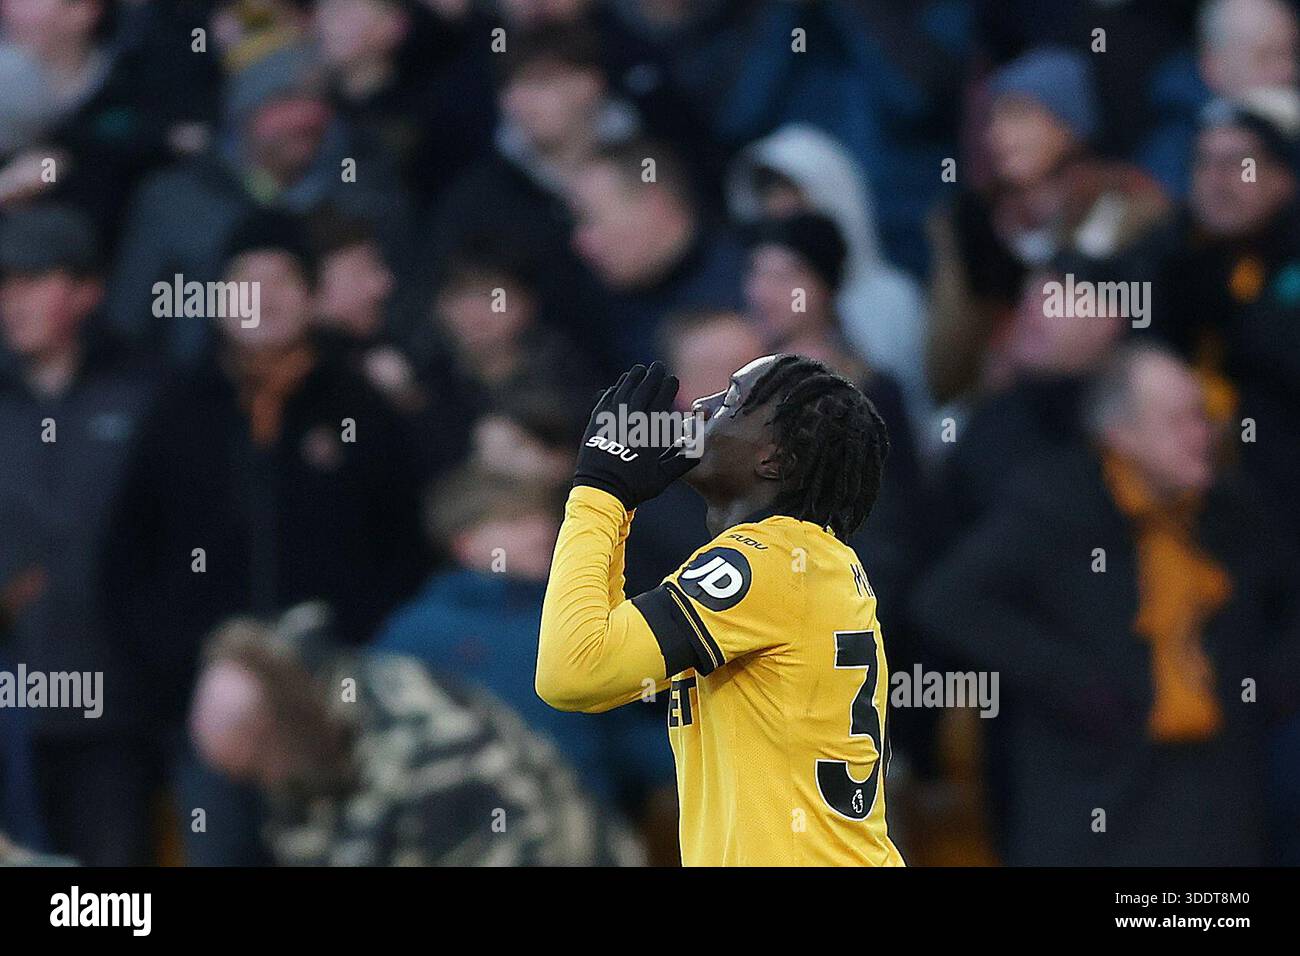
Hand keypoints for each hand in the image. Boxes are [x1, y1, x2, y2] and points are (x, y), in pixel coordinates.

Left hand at [573, 362, 697, 509]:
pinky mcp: (596, 424)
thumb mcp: (662, 478)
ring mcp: (612, 420)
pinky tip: (616, 386)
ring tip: (639, 369)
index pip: (661, 402)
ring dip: (632, 379)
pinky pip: (606, 401)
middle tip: (658, 366)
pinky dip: (613, 391)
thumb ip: (681, 462)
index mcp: (648, 431)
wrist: (601, 491)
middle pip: (642, 391)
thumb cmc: (633, 487)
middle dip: (652, 376)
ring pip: (623, 392)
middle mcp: (630, 421)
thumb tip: (699, 452)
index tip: (673, 379)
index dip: (667, 388)